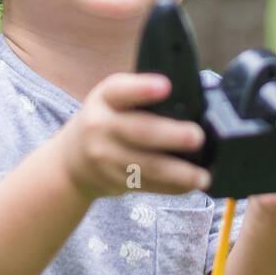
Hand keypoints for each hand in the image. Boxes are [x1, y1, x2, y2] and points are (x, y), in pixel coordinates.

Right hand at [55, 72, 211, 200]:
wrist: (73, 158)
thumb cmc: (106, 119)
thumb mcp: (113, 98)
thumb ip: (141, 95)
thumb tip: (192, 98)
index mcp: (105, 98)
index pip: (122, 90)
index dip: (143, 88)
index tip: (165, 86)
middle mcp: (101, 126)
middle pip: (140, 132)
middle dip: (171, 136)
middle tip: (197, 137)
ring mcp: (106, 158)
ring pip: (146, 167)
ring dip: (178, 173)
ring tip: (202, 175)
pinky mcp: (115, 181)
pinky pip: (148, 186)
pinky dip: (172, 188)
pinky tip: (191, 185)